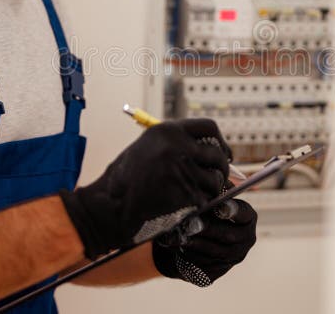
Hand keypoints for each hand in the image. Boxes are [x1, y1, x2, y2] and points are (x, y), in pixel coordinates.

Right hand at [60, 119, 230, 259]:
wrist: (110, 205)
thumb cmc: (124, 181)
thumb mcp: (147, 148)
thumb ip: (174, 144)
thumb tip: (205, 148)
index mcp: (168, 131)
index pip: (209, 127)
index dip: (221, 142)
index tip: (224, 153)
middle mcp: (178, 146)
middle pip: (217, 154)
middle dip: (222, 169)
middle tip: (217, 179)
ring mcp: (183, 169)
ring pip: (215, 179)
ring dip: (212, 190)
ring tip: (199, 195)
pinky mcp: (185, 192)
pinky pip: (206, 198)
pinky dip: (202, 205)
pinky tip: (189, 207)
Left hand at [152, 198, 256, 286]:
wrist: (191, 236)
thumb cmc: (203, 209)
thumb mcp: (211, 196)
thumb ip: (214, 191)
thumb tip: (210, 183)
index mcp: (247, 218)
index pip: (243, 213)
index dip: (231, 210)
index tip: (219, 207)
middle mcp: (245, 240)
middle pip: (227, 235)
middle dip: (207, 228)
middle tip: (190, 223)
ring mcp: (231, 259)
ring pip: (212, 252)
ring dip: (193, 243)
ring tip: (177, 234)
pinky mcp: (214, 273)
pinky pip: (201, 266)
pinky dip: (186, 256)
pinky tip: (174, 246)